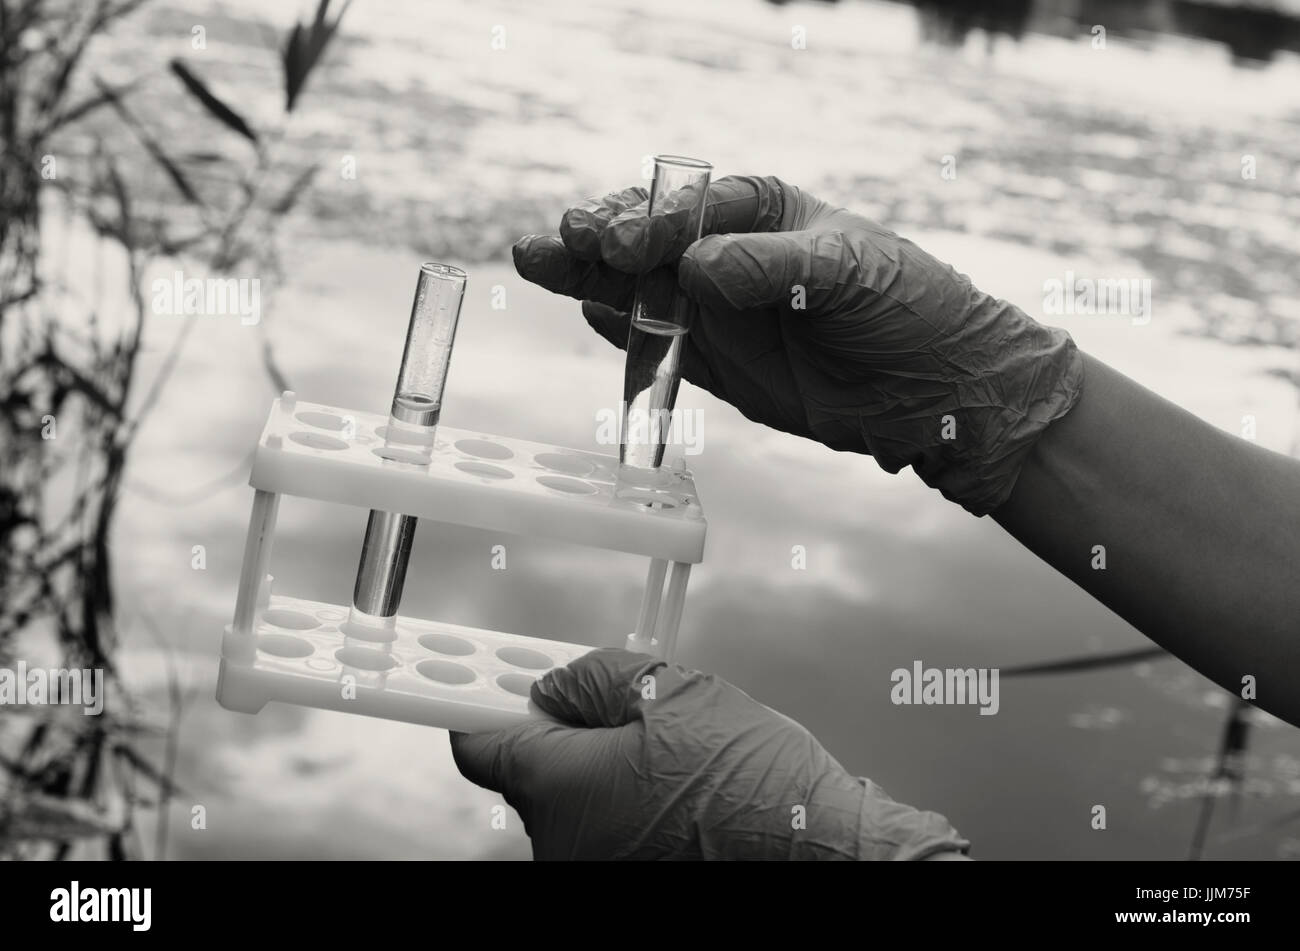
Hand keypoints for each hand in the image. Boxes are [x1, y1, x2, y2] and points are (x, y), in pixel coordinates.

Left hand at [450, 649, 968, 859]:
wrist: (822, 852)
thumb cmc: (754, 781)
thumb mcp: (673, 690)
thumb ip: (594, 678)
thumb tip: (554, 685)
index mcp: (558, 788)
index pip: (477, 742)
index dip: (482, 700)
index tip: (482, 678)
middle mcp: (560, 843)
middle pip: (530, 771)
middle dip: (563, 731)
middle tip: (618, 705)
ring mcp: (592, 871)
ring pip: (572, 802)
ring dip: (601, 769)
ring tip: (671, 753)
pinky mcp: (624, 882)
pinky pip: (604, 830)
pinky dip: (625, 803)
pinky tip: (678, 786)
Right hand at [513, 176, 1082, 513]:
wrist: (938, 393)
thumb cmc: (909, 309)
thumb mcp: (850, 274)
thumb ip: (771, 268)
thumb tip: (694, 270)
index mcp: (764, 214)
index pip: (691, 208)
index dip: (650, 221)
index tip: (620, 239)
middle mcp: (731, 258)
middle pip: (649, 242)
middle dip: (600, 237)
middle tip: (557, 239)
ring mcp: (720, 313)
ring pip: (640, 289)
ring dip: (590, 276)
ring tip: (535, 260)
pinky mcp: (720, 366)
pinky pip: (660, 346)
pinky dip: (625, 333)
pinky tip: (590, 313)